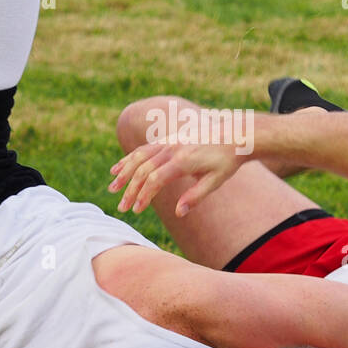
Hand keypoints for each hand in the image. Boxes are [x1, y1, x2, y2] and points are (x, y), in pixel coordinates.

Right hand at [109, 140, 243, 215]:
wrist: (235, 133)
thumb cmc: (227, 160)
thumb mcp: (215, 180)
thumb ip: (196, 196)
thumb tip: (179, 213)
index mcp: (182, 160)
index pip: (155, 180)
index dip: (144, 196)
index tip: (137, 210)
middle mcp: (172, 148)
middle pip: (143, 170)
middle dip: (130, 190)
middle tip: (122, 208)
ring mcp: (168, 141)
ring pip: (139, 156)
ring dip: (124, 172)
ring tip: (112, 188)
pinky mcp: (168, 138)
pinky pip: (144, 148)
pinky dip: (130, 158)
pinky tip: (118, 168)